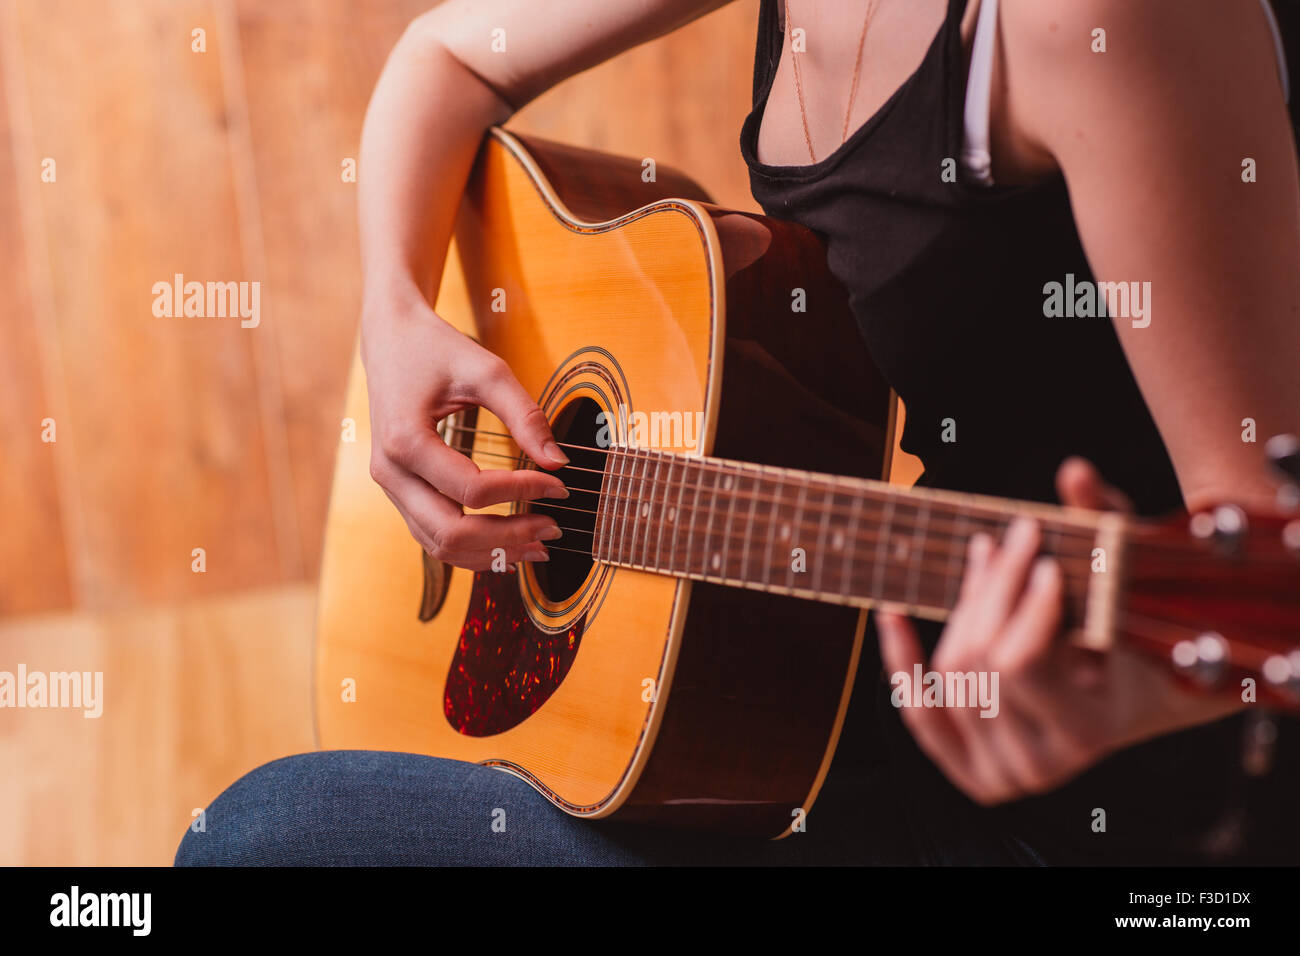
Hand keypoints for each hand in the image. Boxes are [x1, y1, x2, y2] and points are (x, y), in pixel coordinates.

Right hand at [361, 292, 568, 570]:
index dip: (522, 492)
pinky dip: (471, 547)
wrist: (391, 338)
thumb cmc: (435, 349)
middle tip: (553, 528)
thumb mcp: (485, 370)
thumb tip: (558, 462)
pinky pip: (432, 534)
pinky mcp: (399, 490)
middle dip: (507, 537)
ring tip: (537, 545)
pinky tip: (507, 543)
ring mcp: (390, 486)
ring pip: (439, 544)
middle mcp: (390, 472)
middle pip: (451, 532)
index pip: (473, 489)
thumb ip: (524, 415)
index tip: (560, 485)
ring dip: (490, 552)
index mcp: (405, 441)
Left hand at [876, 457, 1243, 805]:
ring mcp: (999, 774)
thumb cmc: (1135, 636)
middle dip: (995, 592)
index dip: (1025, 608)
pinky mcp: (969, 768)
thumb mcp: (1129, 587)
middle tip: (1013, 539)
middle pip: (980, 662)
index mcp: (1087, 734)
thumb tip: (1072, 470)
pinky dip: (902, 662)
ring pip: (950, 674)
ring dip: (964, 609)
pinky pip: (920, 712)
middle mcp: (1039, 766)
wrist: (1133, 698)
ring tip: (986, 557)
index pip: (1022, 665)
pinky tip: (891, 615)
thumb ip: (1105, 526)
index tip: (1048, 564)